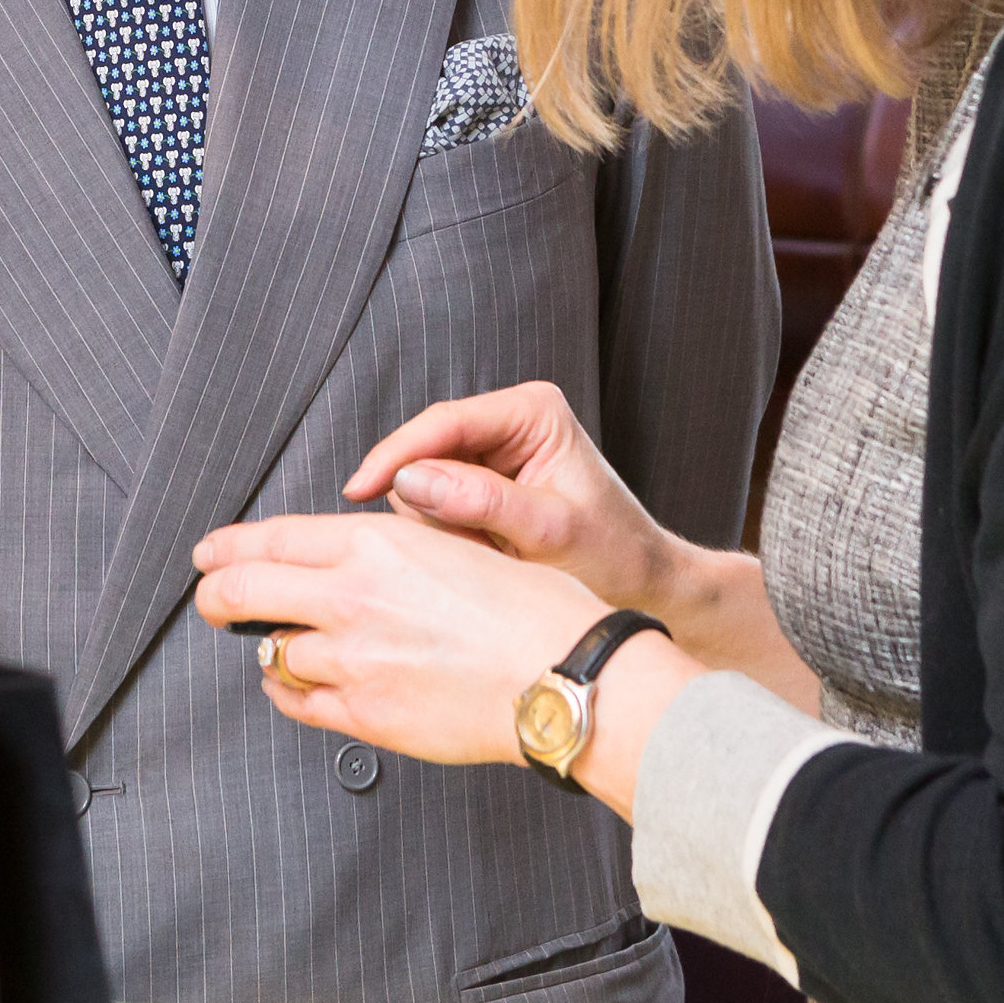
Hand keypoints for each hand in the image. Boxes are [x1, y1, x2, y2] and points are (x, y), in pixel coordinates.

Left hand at [191, 509, 624, 771]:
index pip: (271, 540)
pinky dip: (286, 689)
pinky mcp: (365, 714)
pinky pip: (297, 701)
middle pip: (242, 593)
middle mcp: (353, 596)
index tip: (209, 554)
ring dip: (267, 646)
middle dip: (215, 596)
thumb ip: (391, 553)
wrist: (566, 675)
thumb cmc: (532, 609)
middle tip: (210, 600)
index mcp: (377, 542)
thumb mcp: (456, 545)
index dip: (227, 548)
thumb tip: (346, 561)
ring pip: (270, 650)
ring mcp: (353, 660)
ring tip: (276, 644)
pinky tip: (294, 682)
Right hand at [348, 383, 816, 710]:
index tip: (357, 490)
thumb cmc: (616, 559)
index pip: (442, 422)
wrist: (646, 591)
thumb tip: (409, 480)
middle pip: (425, 452)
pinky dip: (453, 539)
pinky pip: (437, 509)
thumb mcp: (552, 534)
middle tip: (484, 550)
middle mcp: (508, 422)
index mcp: (532, 411)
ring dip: (446, 529)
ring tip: (496, 555)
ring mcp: (494, 455)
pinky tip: (490, 556)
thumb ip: (482, 503)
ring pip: (424, 484)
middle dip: (436, 507)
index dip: (395, 455)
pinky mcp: (484, 487)